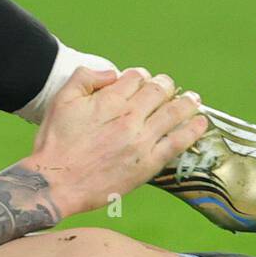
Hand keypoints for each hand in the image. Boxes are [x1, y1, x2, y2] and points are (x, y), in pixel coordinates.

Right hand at [27, 66, 208, 217]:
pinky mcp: (149, 162)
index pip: (136, 77)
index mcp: (109, 101)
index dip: (140, 75)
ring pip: (175, 111)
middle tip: (167, 87)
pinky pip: (179, 141)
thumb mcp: (60, 101)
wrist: (56, 182)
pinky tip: (200, 122)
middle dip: (165, 85)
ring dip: (187, 102)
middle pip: (159, 90)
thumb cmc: (55, 144)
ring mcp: (142, 140)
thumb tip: (110, 74)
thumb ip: (83, 78)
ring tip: (192, 99)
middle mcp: (129, 117)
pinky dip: (193, 129)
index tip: (141, 80)